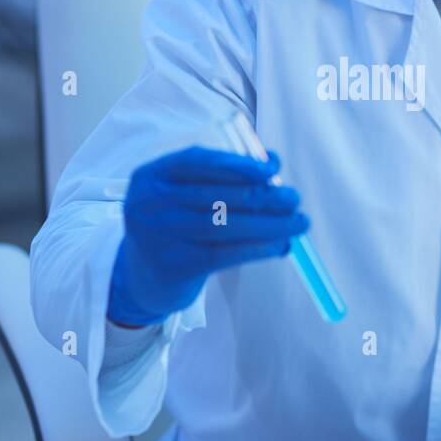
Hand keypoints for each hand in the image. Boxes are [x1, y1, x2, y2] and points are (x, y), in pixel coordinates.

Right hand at [107, 146, 308, 325]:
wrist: (142, 279)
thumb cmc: (175, 227)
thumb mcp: (183, 196)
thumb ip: (221, 177)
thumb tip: (273, 162)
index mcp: (151, 176)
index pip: (199, 161)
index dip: (239, 163)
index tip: (273, 168)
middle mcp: (150, 202)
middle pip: (218, 194)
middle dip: (264, 195)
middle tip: (294, 199)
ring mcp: (160, 235)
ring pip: (227, 224)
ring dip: (270, 223)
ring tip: (298, 223)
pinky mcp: (175, 265)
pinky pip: (226, 252)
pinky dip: (259, 248)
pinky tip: (280, 245)